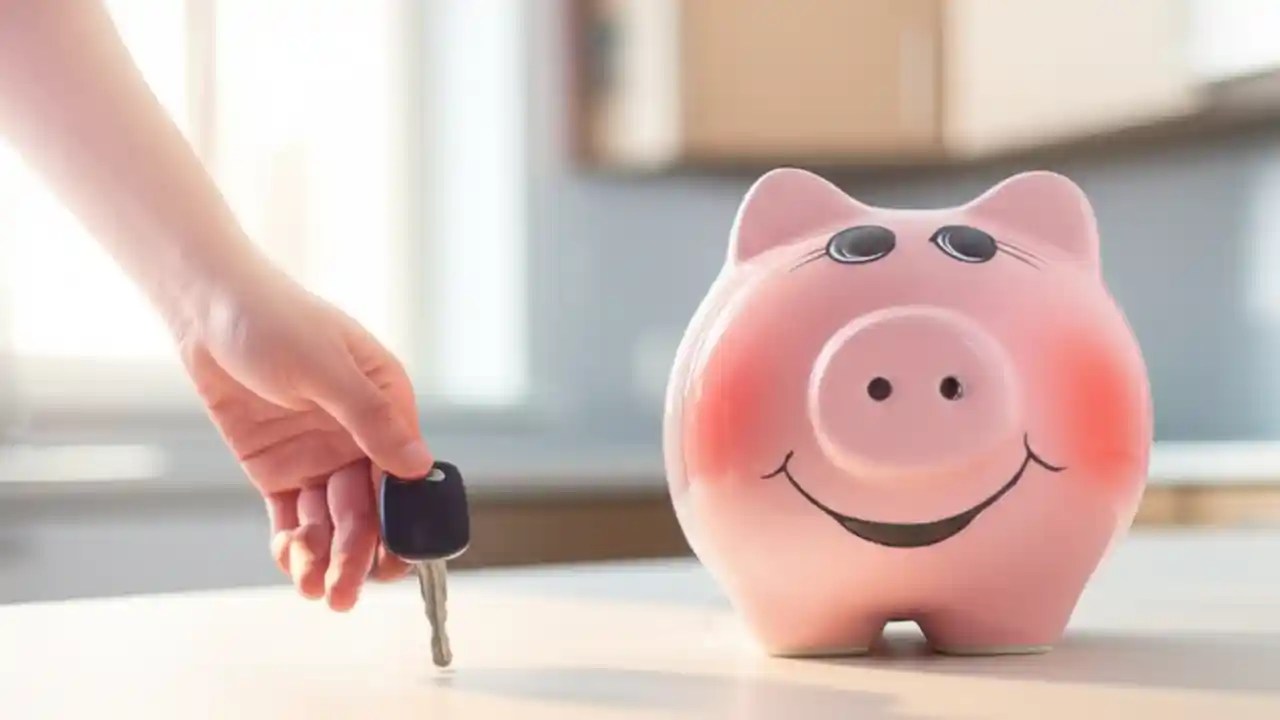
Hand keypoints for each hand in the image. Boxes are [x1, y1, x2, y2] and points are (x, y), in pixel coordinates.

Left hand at [176, 264, 432, 610]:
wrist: (207, 310)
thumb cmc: (274, 320)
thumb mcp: (326, 368)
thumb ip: (371, 419)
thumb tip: (419, 467)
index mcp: (387, 405)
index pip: (404, 474)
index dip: (403, 522)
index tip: (397, 562)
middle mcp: (358, 436)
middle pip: (367, 507)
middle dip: (359, 553)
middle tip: (348, 593)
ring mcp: (318, 455)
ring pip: (330, 520)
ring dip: (326, 558)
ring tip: (316, 592)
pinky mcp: (278, 468)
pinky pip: (292, 516)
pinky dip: (293, 544)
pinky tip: (293, 568)